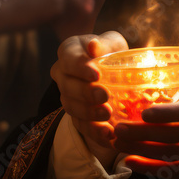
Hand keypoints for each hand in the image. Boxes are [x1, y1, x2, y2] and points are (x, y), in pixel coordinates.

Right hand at [50, 31, 127, 166]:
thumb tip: (93, 46)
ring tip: (107, 114)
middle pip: (67, 86)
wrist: (115, 72)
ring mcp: (67, 97)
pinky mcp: (77, 116)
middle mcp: (63, 75)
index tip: (96, 74)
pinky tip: (108, 134)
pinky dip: (94, 132)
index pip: (68, 59)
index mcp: (69, 53)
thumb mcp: (113, 44)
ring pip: (71, 107)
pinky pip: (81, 126)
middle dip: (85, 92)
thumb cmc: (112, 52)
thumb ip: (105, 44)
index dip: (79, 67)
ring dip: (89, 113)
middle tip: (104, 95)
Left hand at [112, 66, 178, 178]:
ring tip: (115, 142)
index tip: (145, 112)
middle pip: (171, 135)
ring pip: (167, 154)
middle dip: (141, 134)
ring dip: (139, 150)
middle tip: (115, 127)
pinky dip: (150, 169)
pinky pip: (172, 171)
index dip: (167, 114)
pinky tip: (131, 163)